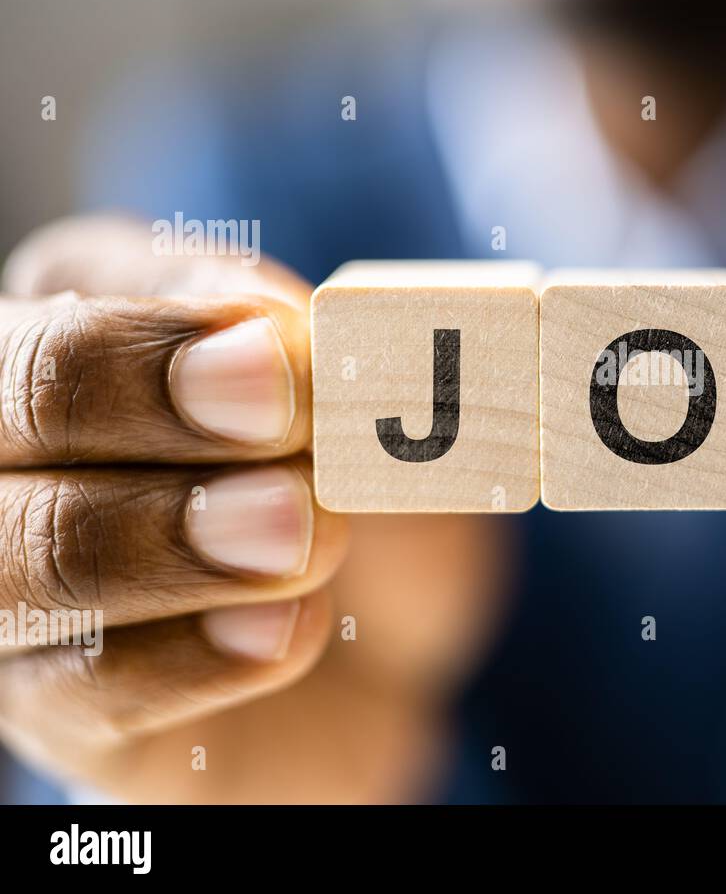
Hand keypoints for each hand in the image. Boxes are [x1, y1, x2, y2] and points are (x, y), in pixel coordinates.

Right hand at [0, 216, 508, 801]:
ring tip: (308, 538)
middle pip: (9, 424)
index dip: (145, 348)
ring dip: (175, 546)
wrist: (375, 631)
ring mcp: (18, 589)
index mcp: (59, 335)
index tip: (276, 370)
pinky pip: (88, 691)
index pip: (47, 334)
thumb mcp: (343, 386)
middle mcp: (10, 455)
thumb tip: (268, 334)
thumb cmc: (345, 471)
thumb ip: (297, 346)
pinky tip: (288, 627)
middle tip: (290, 456)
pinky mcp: (59, 706)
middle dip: (152, 424)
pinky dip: (197, 657)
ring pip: (28, 567)